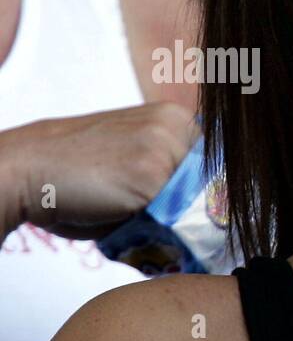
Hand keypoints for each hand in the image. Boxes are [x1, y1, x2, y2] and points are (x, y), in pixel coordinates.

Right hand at [1, 102, 195, 238]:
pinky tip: (121, 213)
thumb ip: (171, 166)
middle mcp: (176, 125)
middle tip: (148, 209)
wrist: (28, 167)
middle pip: (211, 184)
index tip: (181, 203)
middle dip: (190, 205)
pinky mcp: (152, 175)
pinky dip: (153, 225)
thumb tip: (208, 200)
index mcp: (175, 116)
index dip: (201, 190)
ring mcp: (166, 148)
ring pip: (193, 202)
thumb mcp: (133, 152)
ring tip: (128, 207)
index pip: (215, 164)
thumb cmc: (77, 168)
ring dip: (170, 216)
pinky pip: (172, 214)